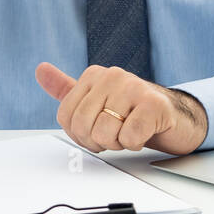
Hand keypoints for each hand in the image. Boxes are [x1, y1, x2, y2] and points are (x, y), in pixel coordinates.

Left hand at [34, 62, 208, 155]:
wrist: (174, 117)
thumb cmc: (132, 111)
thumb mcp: (95, 99)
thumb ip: (66, 88)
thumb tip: (40, 70)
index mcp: (93, 75)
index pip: (66, 117)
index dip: (80, 134)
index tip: (97, 129)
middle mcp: (112, 75)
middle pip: (82, 126)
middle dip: (98, 140)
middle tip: (116, 132)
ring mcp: (134, 87)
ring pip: (104, 133)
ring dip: (118, 142)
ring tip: (131, 130)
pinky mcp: (154, 104)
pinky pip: (129, 137)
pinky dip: (135, 143)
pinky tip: (144, 131)